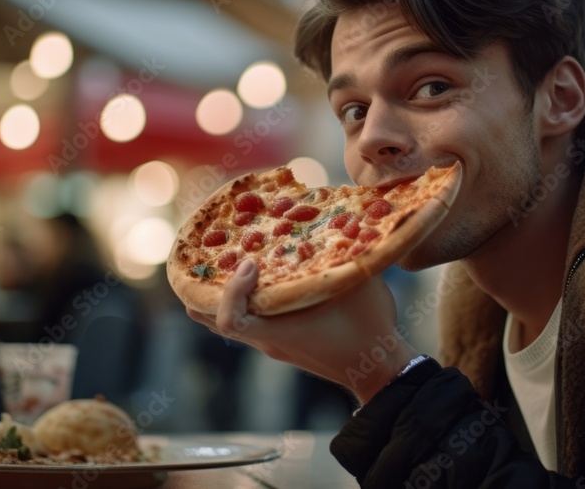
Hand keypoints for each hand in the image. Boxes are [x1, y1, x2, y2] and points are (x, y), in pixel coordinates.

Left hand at [187, 258, 418, 403]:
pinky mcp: (282, 342)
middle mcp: (267, 340)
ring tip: (225, 258)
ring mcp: (272, 344)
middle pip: (211, 318)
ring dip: (221, 292)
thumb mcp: (359, 283)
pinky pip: (247, 321)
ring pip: (227, 320)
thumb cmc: (368, 327)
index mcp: (279, 331)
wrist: (381, 368)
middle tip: (208, 252)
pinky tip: (258, 275)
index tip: (249, 263)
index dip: (229, 290)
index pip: (229, 320)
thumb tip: (337, 216)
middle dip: (203, 286)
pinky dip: (242, 300)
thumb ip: (343, 250)